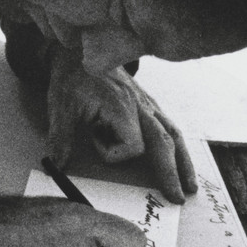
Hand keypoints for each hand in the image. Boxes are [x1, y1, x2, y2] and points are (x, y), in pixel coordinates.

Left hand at [46, 54, 196, 202]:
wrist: (83, 48)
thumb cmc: (73, 76)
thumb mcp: (61, 105)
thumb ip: (60, 137)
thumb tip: (56, 166)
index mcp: (121, 106)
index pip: (132, 145)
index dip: (114, 154)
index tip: (94, 140)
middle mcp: (141, 106)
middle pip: (164, 143)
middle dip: (171, 172)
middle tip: (177, 198)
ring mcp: (149, 104)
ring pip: (174, 135)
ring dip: (184, 162)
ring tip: (190, 186)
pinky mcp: (149, 104)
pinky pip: (171, 127)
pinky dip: (179, 147)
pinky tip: (183, 162)